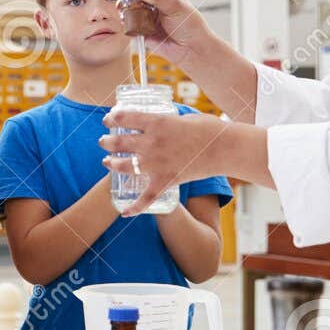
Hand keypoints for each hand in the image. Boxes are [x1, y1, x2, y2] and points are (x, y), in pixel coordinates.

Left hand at [99, 109, 234, 213]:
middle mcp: (151, 143)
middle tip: (104, 141)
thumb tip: (159, 119)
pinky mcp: (165, 181)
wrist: (225, 148)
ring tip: (107, 162)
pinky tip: (125, 212)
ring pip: (123, 166)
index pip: (124, 118)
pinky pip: (145, 198)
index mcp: (156, 122)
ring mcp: (157, 164)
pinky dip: (134, 207)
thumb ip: (167, 120)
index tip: (108, 120)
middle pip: (118, 142)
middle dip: (106, 141)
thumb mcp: (183, 116)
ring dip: (110, 164)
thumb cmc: (209, 129)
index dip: (112, 119)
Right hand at [120, 0, 213, 60]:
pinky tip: (128, 23)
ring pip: (129, 8)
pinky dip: (126, 23)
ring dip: (124, 9)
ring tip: (126, 12)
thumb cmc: (190, 25)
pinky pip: (129, 24)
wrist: (191, 49)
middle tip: (124, 1)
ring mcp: (146, 15)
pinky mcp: (141, 29)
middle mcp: (153, 1)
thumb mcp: (175, 4)